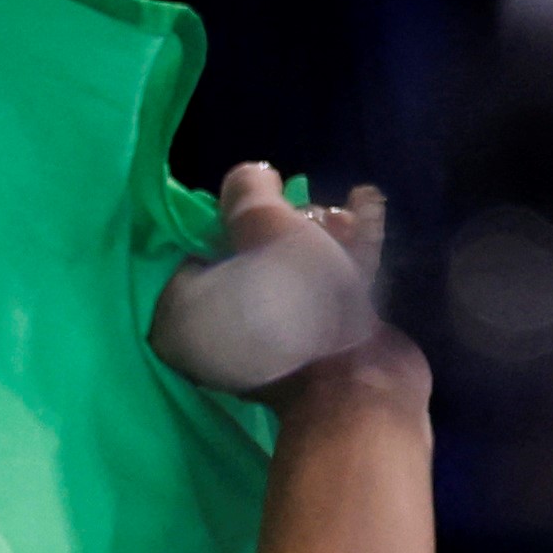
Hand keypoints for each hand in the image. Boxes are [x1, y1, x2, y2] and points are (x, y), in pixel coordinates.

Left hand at [150, 161, 383, 396]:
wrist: (356, 379)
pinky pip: (330, 283)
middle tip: (307, 204)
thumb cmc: (294, 306)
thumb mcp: (264, 232)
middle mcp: (223, 331)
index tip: (260, 199)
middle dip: (286, 225)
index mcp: (186, 316)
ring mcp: (276, 339)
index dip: (229, 221)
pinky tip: (367, 203)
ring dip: (322, 233)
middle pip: (251, 258)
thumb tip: (249, 173)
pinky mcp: (323, 341)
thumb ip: (249, 195)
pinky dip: (347, 247)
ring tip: (344, 203)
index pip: (198, 252)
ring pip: (295, 269)